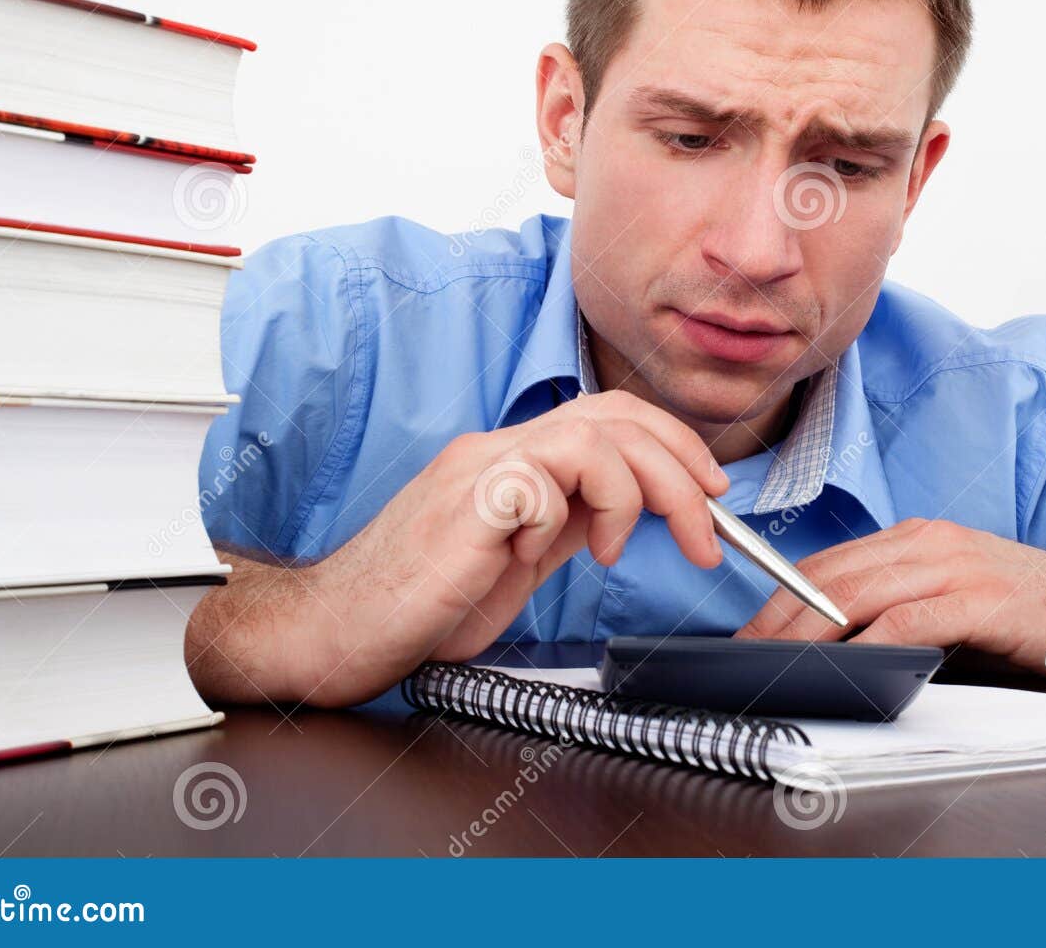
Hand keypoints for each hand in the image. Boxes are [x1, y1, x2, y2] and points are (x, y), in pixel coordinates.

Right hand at [196, 391, 727, 706]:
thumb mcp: (515, 561)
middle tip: (707, 525)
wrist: (335, 632)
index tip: (710, 491)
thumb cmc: (415, 605)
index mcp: (514, 463)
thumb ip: (564, 524)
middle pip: (614, 414)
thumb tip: (627, 511)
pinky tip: (550, 555)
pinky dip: (567, 516)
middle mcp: (498, 452)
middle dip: (680, 465)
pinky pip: (543, 480)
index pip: (610, 416)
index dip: (671, 443)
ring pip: (592, 434)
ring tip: (621, 545)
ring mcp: (480, 471)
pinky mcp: (466, 504)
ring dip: (635, 490)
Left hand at [737, 518, 1045, 669]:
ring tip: (774, 662)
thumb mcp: (958, 601)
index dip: (780, 596)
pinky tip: (843, 664)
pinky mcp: (982, 598)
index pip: (829, 562)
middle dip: (776, 617)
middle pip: (829, 575)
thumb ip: (904, 612)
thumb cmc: (1036, 614)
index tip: (749, 632)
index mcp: (918, 537)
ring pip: (856, 592)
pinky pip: (907, 619)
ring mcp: (955, 566)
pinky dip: (867, 642)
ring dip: (806, 631)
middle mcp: (930, 542)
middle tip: (744, 654)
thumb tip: (839, 649)